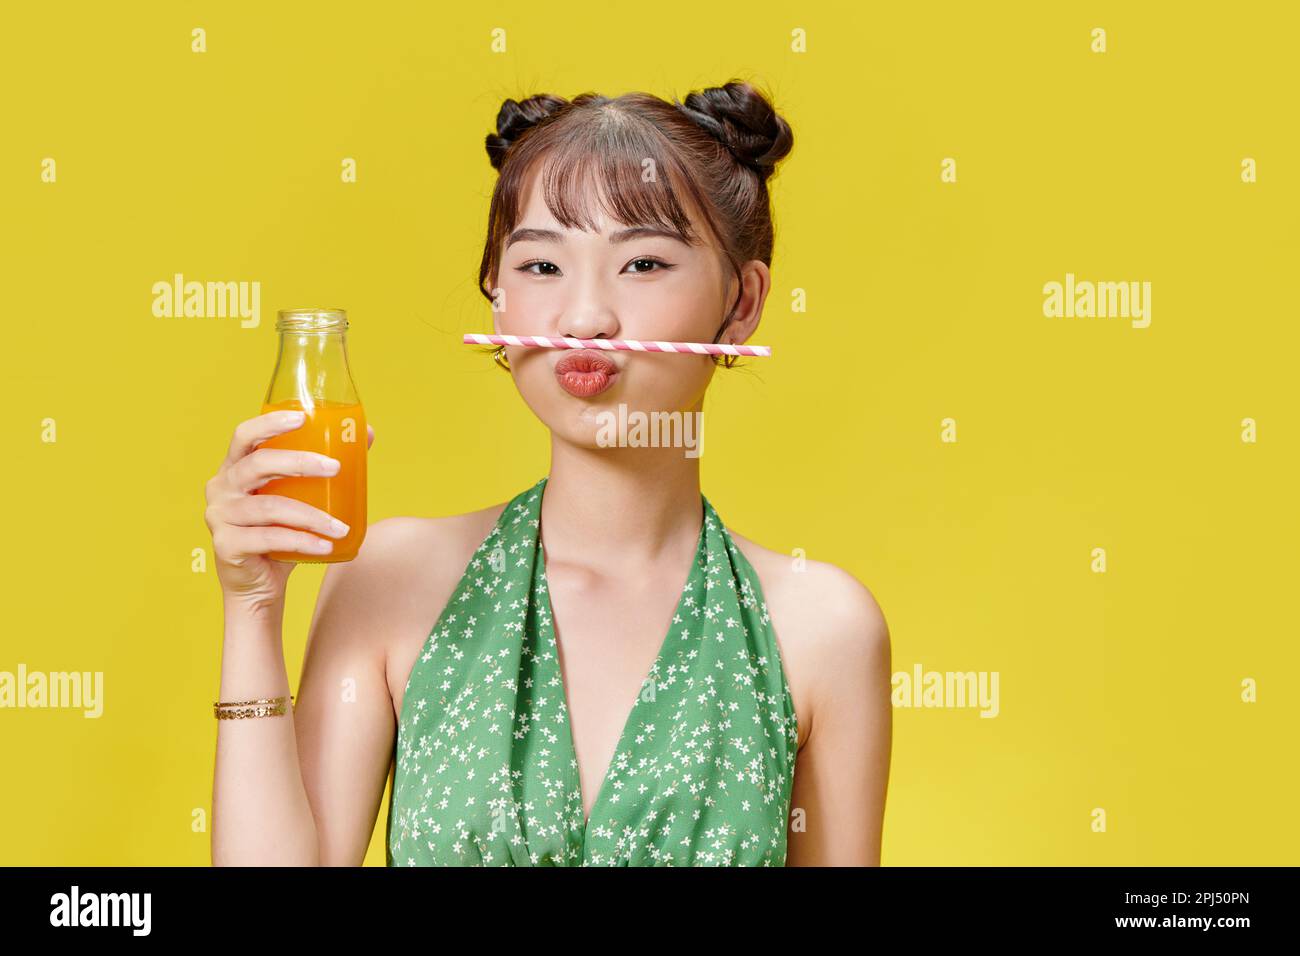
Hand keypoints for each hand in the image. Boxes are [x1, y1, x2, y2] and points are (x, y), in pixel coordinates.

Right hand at [204, 411, 375, 613]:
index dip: (269, 424)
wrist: (259, 585)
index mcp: (234, 468)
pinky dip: (302, 542)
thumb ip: (323, 467)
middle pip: (258, 465)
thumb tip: (365, 434)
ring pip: (270, 507)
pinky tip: (326, 546)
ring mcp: (219, 517)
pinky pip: (268, 538)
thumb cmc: (281, 533)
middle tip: (335, 468)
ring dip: (311, 516)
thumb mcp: (301, 497)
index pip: (244, 436)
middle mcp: (220, 488)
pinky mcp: (226, 545)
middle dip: (299, 462)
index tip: (301, 418)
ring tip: (341, 527)